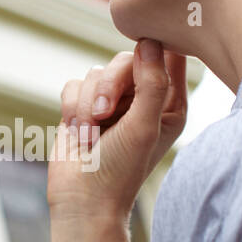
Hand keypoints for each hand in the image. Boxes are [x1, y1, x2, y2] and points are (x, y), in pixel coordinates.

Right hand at [47, 38, 187, 220]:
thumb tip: (149, 42)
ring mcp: (111, 102)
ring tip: (90, 134)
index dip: (156, 48)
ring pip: (96, 72)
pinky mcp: (82, 106)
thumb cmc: (121, 170)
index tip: (143, 52)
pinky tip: (78, 133)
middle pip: (127, 59)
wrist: (83, 199)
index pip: (168, 57)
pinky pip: (73, 84)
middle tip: (104, 114)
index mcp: (169, 104)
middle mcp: (142, 99)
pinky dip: (72, 108)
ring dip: (87, 103)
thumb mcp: (144, 126)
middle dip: (110, 85)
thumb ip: (151, 83)